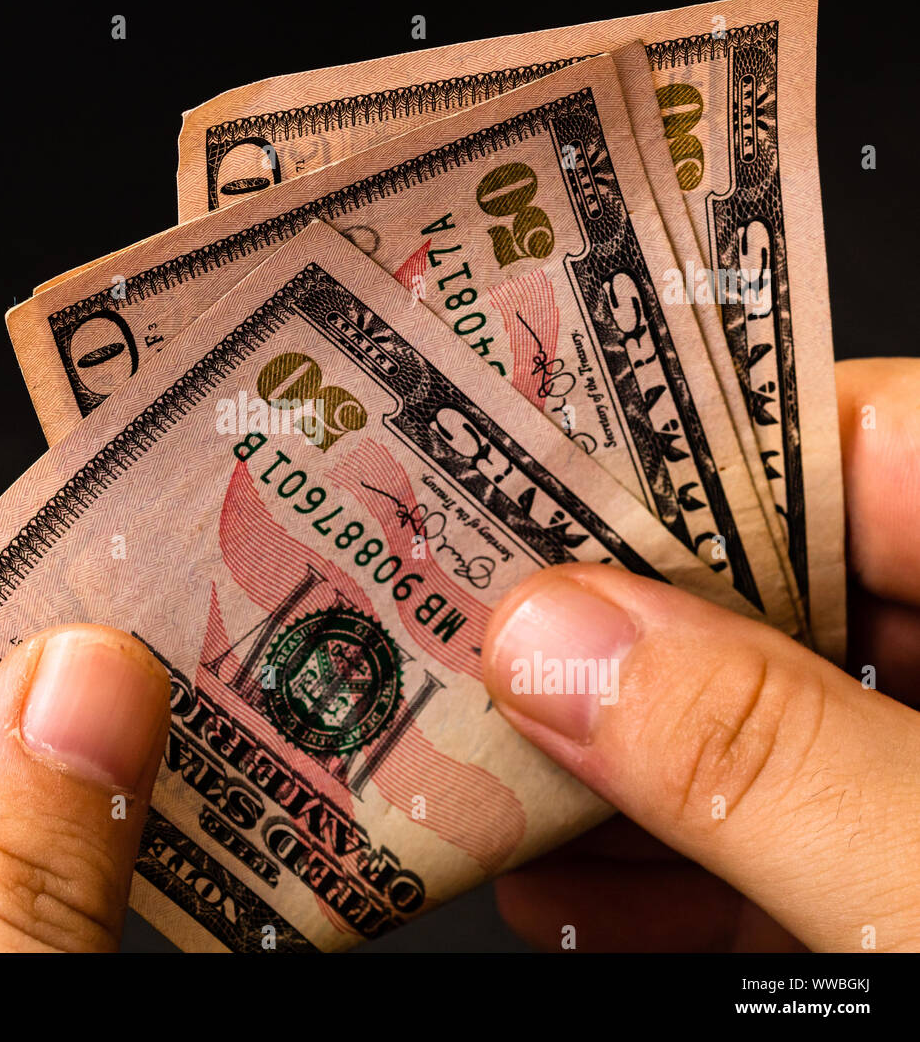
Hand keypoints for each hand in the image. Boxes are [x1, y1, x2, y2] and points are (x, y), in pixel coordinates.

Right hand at [479, 357, 919, 951]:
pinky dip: (678, 880)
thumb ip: (771, 758)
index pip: (881, 445)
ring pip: (777, 737)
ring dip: (619, 762)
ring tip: (480, 755)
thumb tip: (553, 636)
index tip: (530, 458)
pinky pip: (793, 866)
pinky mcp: (914, 908)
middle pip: (798, 597)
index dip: (700, 437)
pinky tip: (572, 888)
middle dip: (620, 623)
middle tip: (470, 616)